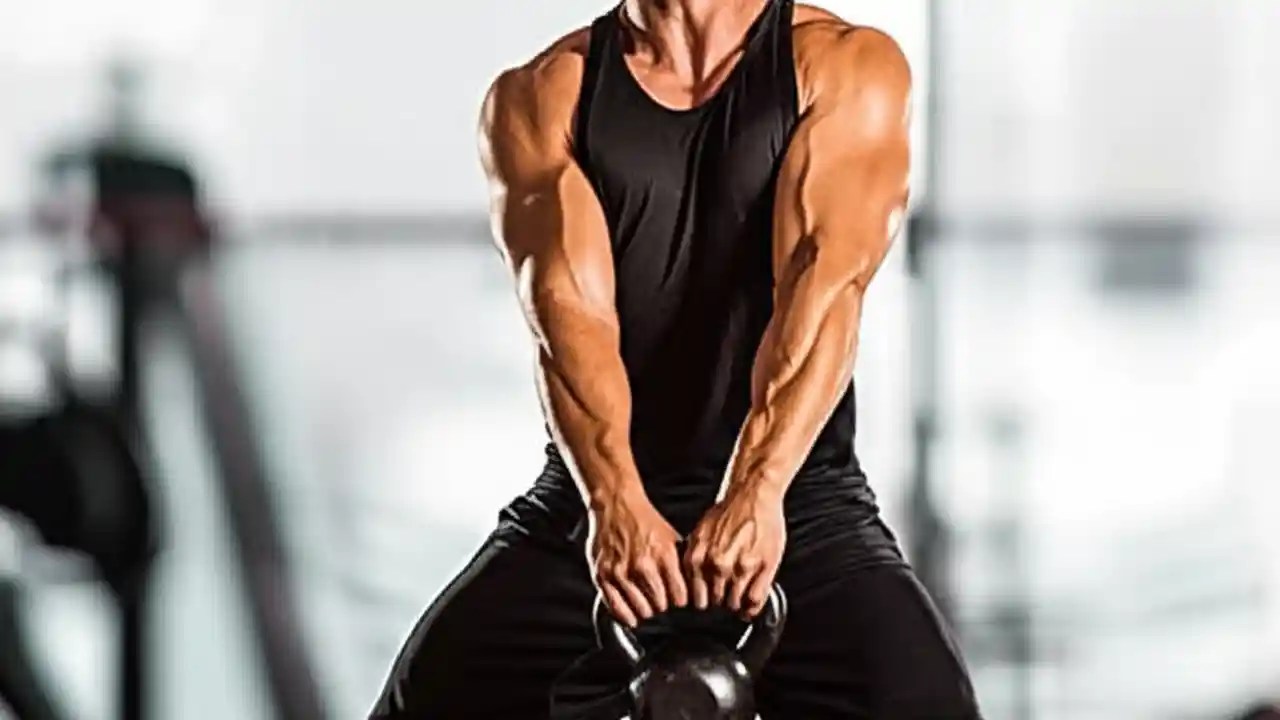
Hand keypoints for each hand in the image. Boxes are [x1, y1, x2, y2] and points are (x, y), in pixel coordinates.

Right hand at [586, 486, 688, 626]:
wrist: (616, 504)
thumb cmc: (644, 519)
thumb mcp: (671, 536)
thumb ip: (680, 562)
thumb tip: (692, 585)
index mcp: (664, 556)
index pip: (679, 597)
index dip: (679, 601)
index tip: (677, 601)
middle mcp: (643, 566)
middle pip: (660, 606)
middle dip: (662, 606)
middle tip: (660, 601)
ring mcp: (621, 571)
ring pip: (640, 609)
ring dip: (645, 610)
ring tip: (646, 605)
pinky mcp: (602, 574)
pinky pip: (615, 607)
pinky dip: (625, 616)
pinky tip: (631, 617)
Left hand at [684, 483, 785, 618]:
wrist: (752, 494)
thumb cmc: (729, 510)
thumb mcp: (700, 533)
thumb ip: (695, 557)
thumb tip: (690, 578)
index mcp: (698, 557)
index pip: (696, 596)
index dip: (703, 601)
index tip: (707, 602)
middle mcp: (718, 564)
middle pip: (715, 602)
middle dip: (720, 602)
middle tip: (725, 599)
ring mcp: (741, 568)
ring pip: (735, 603)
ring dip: (737, 605)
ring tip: (738, 603)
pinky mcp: (763, 568)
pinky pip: (755, 600)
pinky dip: (753, 608)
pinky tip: (751, 607)